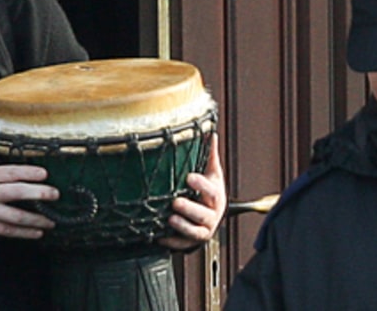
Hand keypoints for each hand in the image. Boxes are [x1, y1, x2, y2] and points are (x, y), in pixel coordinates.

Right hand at [0, 122, 58, 238]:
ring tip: (51, 220)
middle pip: (17, 192)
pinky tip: (36, 233)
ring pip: (15, 216)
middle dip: (39, 193)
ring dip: (36, 219)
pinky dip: (24, 233)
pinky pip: (8, 231)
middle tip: (55, 194)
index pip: (10, 172)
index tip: (44, 174)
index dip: (29, 172)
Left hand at [159, 133, 225, 250]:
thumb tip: (210, 132)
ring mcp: (203, 229)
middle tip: (176, 203)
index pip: (212, 191)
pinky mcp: (192, 241)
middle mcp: (212, 215)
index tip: (189, 177)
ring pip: (196, 232)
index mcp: (216, 197)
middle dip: (190, 209)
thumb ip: (210, 156)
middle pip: (204, 214)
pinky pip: (182, 244)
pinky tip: (159, 237)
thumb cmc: (209, 193)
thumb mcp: (213, 175)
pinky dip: (172, 242)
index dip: (201, 184)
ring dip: (183, 227)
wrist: (212, 217)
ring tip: (169, 219)